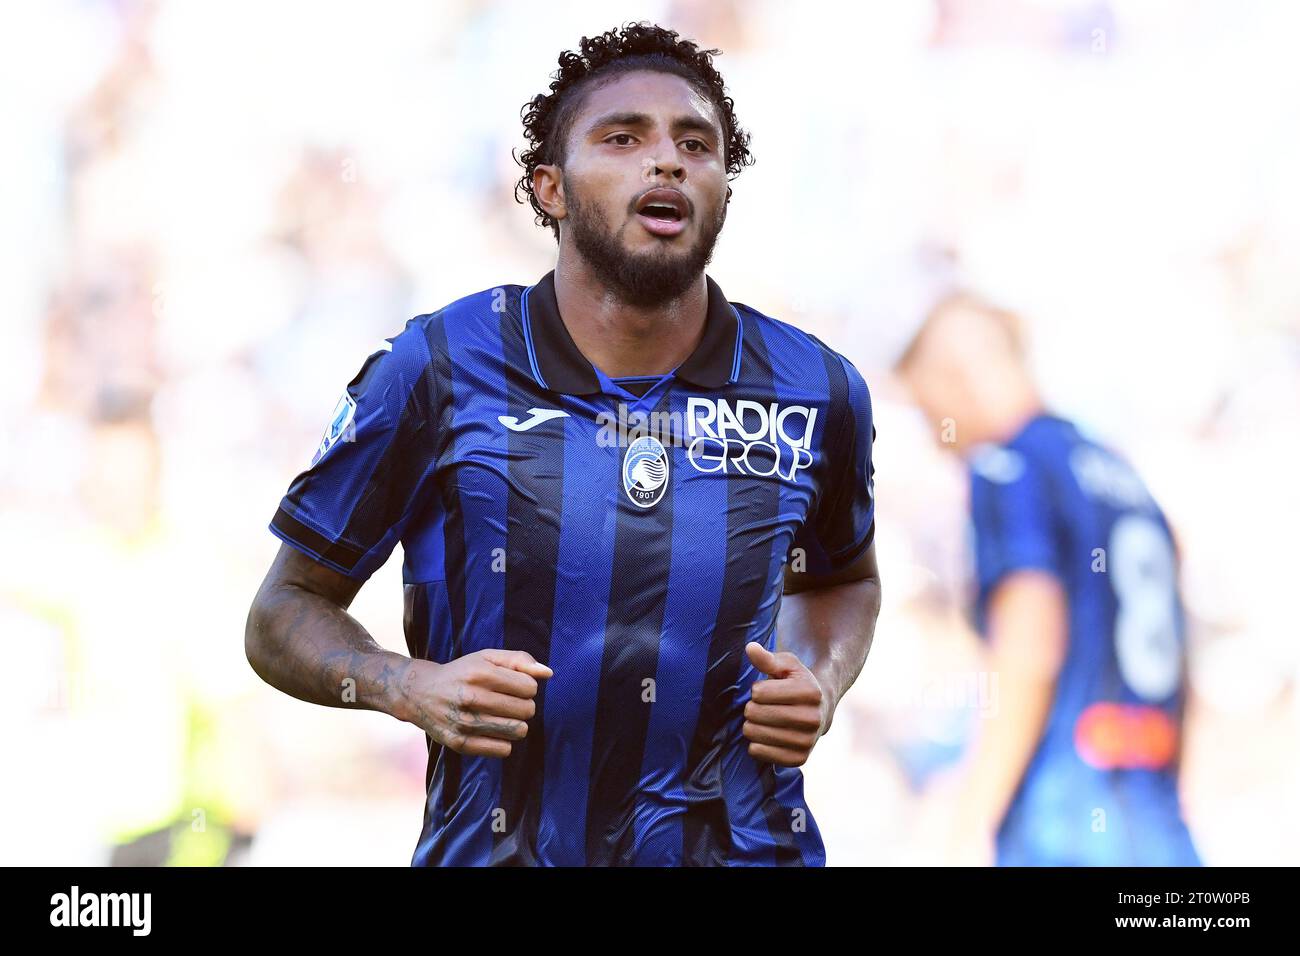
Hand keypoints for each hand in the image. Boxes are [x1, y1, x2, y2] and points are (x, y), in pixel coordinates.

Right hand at [394, 649, 551, 757]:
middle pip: (526, 710)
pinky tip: (493, 731)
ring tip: (504, 717)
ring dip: (517, 724)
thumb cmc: (462, 673)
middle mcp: (470, 697)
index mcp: (480, 673)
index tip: (516, 687)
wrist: (420, 692)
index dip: (528, 687)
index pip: (530, 688)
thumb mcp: (487, 658)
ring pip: (517, 731)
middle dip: (524, 706)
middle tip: (510, 703)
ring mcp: (464, 722)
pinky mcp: (459, 743)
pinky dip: (504, 741)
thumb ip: (519, 660)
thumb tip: (548, 673)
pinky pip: (503, 750)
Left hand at [741, 641, 830, 766]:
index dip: (756, 690)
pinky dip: (755, 744)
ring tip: (761, 720)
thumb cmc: (797, 683)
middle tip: (761, 707)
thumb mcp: (787, 665)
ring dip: (751, 726)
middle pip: (755, 713)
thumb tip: (750, 648)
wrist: (820, 710)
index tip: (765, 691)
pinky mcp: (799, 758)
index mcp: (810, 692)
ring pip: (754, 734)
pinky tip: (764, 736)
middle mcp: (812, 718)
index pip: (759, 693)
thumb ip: (767, 658)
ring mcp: (807, 741)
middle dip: (751, 708)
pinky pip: (759, 752)